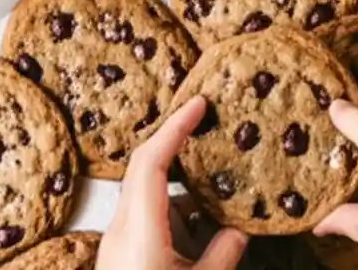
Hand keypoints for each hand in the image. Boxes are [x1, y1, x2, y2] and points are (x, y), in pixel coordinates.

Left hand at [97, 96, 247, 269]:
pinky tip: (200, 228)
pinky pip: (145, 215)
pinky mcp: (118, 253)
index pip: (151, 162)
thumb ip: (222, 254)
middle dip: (175, 141)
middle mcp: (121, 229)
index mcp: (140, 231)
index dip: (174, 128)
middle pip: (144, 167)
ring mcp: (116, 240)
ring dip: (180, 186)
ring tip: (216, 183)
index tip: (197, 104)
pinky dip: (173, 210)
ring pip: (147, 193)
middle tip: (205, 119)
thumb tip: (240, 230)